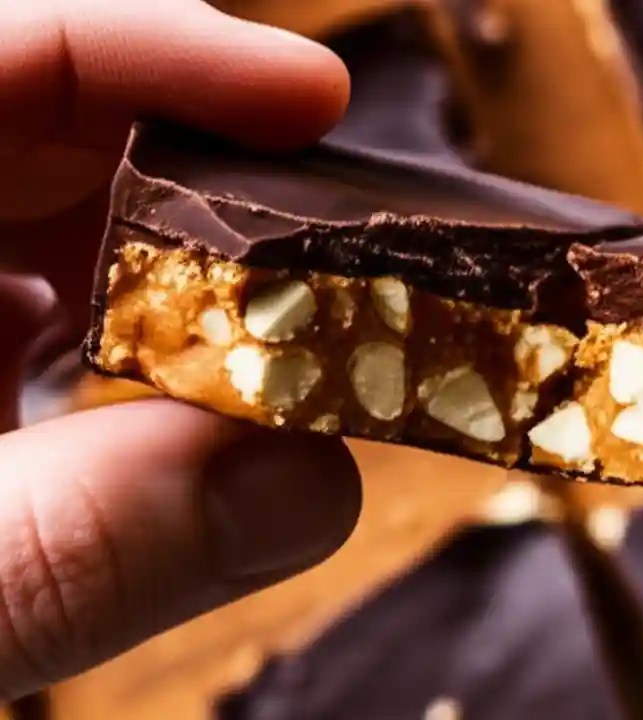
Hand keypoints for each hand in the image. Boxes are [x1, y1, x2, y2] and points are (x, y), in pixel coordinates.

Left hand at [0, 0, 358, 699]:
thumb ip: (82, 547)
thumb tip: (306, 485)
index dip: (160, 52)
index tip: (307, 98)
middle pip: (35, 136)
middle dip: (196, 189)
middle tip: (320, 251)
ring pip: (38, 234)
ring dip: (159, 288)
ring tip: (245, 348)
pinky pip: (16, 321)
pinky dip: (104, 358)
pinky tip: (135, 414)